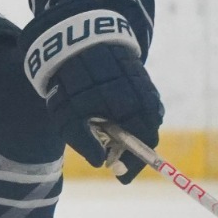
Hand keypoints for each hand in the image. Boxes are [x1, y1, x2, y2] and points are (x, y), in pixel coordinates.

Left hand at [42, 44, 162, 183]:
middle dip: (129, 150)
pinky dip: (128, 118)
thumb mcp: (70, 118)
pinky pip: (140, 106)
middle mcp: (146, 99)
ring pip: (143, 120)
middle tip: (111, 160)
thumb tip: (101, 164)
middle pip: (145, 134)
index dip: (133, 164)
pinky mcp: (140, 79)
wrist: (77, 40)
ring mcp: (145, 88)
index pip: (145, 145)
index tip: (121, 177)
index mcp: (134, 109)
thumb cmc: (71, 82)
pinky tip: (110, 119)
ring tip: (107, 138)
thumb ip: (86, 143)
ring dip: (129, 133)